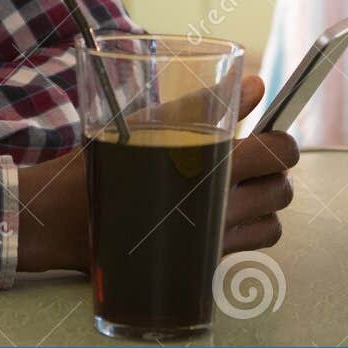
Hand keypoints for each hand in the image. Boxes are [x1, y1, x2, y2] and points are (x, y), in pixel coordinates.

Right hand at [16, 76, 299, 271]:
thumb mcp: (149, 121)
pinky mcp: (202, 264)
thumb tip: (257, 83)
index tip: (270, 133)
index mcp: (210, 168)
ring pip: (274, 225)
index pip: (278, 154)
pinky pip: (250, 248)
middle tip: (254, 158)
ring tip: (241, 187)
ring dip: (266, 204)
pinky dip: (248, 231)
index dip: (283, 141)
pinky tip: (225, 213)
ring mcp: (213, 242)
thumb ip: (207, 102)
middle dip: (276, 173)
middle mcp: (218, 209)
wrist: (63, 218)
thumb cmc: (104, 163)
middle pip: (284, 191)